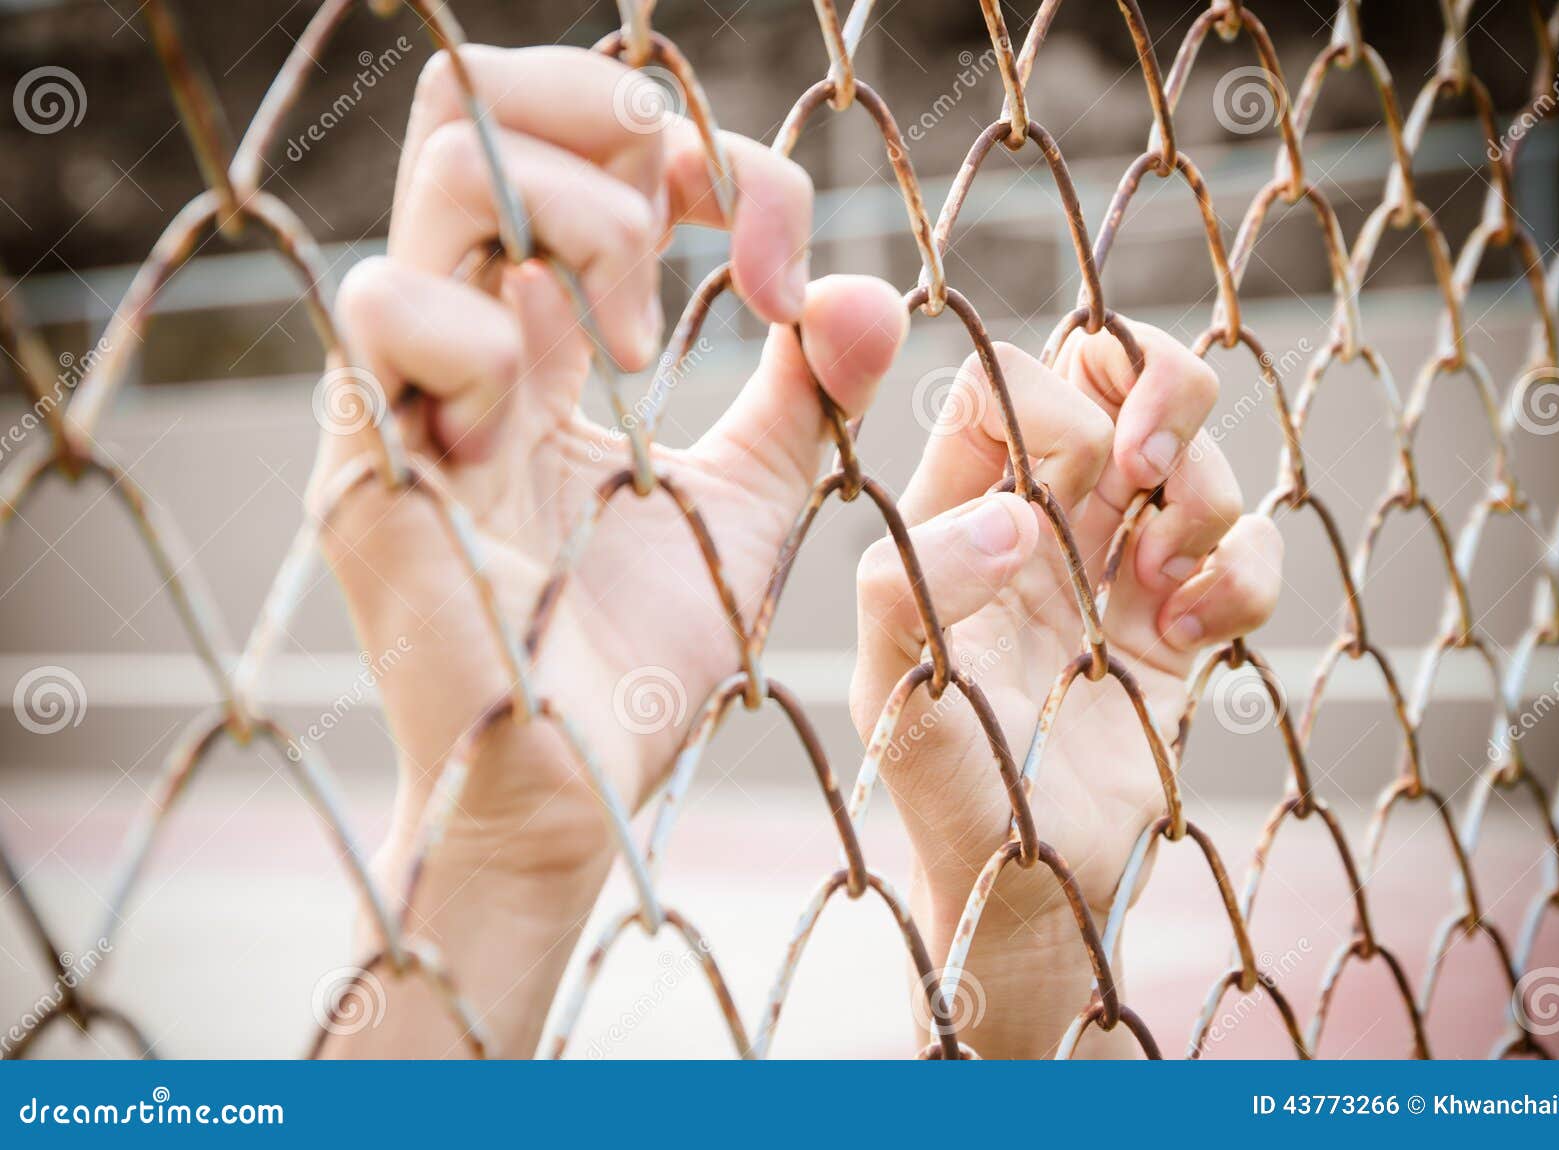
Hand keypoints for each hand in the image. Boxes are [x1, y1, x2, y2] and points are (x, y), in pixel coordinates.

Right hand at [312, 45, 905, 1055]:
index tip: (775, 259)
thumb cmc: (640, 662)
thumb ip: (805, 400)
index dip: (695, 152)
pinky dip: (492, 333)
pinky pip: (389, 305)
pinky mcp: (365, 457)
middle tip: (684, 220)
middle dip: (610, 116)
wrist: (569, 795)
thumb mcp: (747, 505)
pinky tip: (530, 426)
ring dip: (583, 225)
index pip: (580, 146)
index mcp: (541, 338)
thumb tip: (867, 294)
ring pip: (447, 167)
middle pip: (477, 96)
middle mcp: (464, 336)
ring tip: (637, 348)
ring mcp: (405, 386)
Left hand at [849, 326, 1282, 1057]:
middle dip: (1161, 395)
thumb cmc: (942, 790)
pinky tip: (1195, 636)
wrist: (1028, 891)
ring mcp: (1115, 567)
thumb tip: (1012, 519)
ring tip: (1159, 587)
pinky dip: (1245, 574)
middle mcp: (1040, 521)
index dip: (1059, 396)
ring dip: (1204, 496)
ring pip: (1193, 455)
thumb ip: (912, 588)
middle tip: (1152, 471)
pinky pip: (1248, 547)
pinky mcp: (1181, 620)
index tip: (1084, 468)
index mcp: (957, 514)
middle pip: (1117, 380)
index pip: (1009, 380)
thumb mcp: (895, 690)